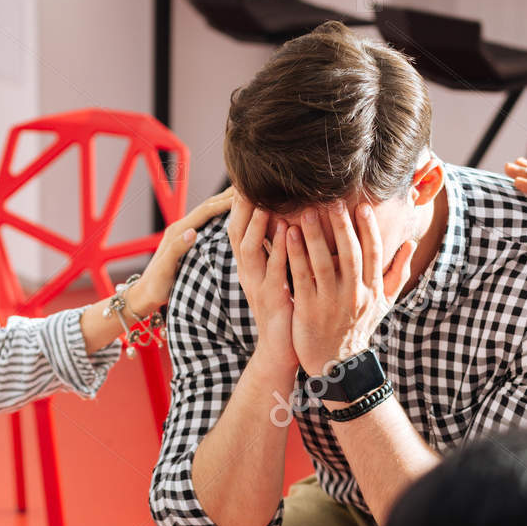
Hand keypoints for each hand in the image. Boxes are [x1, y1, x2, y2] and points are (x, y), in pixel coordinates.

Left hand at [129, 187, 234, 314]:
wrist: (145, 294)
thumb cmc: (156, 285)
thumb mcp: (165, 268)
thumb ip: (176, 248)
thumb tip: (192, 232)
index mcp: (178, 231)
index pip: (205, 211)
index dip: (224, 203)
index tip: (244, 197)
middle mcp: (181, 228)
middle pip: (208, 206)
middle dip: (228, 196)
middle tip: (250, 187)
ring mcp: (184, 233)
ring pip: (209, 212)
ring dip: (226, 202)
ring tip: (245, 197)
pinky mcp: (187, 240)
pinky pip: (208, 222)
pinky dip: (222, 215)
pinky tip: (233, 216)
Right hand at [228, 193, 295, 371]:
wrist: (281, 349)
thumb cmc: (284, 308)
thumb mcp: (277, 274)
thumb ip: (276, 249)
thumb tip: (285, 218)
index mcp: (248, 265)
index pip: (238, 227)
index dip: (240, 203)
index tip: (247, 177)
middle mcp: (247, 272)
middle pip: (236, 232)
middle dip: (241, 207)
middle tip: (248, 179)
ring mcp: (256, 286)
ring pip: (250, 250)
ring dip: (257, 225)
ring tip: (265, 202)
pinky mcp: (272, 299)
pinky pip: (274, 271)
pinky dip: (280, 251)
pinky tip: (290, 233)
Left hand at [286, 201, 415, 380]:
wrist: (336, 365)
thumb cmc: (358, 329)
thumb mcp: (383, 304)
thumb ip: (397, 273)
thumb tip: (411, 244)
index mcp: (372, 290)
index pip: (374, 254)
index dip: (369, 229)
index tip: (363, 206)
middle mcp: (354, 295)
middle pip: (350, 255)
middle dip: (342, 226)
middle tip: (332, 200)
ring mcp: (330, 303)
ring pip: (323, 263)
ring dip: (315, 236)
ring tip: (307, 211)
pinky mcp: (308, 309)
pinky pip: (302, 277)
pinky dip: (296, 254)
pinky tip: (289, 235)